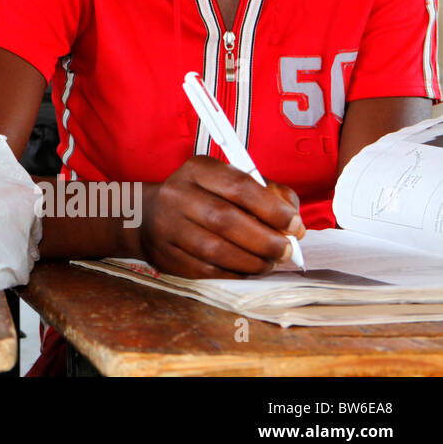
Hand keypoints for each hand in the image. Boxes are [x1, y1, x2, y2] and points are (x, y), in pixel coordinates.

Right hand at [137, 156, 305, 278]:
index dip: (272, 209)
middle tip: (286, 251)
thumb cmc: (203, 197)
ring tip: (269, 263)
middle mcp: (178, 194)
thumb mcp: (230, 182)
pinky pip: (206, 270)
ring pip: (216, 250)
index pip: (239, 186)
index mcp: (198, 170)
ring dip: (252, 262)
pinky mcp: (166, 255)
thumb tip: (293, 224)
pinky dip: (234, 273)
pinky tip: (247, 270)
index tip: (295, 226)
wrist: (148, 214)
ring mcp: (168, 226)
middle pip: (226, 220)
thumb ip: (268, 194)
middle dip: (265, 241)